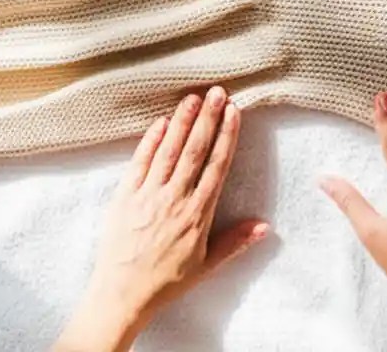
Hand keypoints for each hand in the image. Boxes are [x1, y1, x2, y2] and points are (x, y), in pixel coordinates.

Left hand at [54, 86, 269, 351]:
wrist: (121, 294)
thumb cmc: (165, 282)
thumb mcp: (206, 267)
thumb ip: (234, 243)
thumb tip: (264, 226)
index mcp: (197, 215)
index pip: (216, 166)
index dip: (227, 136)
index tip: (234, 112)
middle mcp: (174, 199)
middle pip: (195, 150)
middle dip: (208, 118)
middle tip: (218, 92)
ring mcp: (148, 195)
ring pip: (169, 150)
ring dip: (182, 122)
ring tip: (193, 98)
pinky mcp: (125, 196)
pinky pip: (140, 162)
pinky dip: (151, 141)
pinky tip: (161, 122)